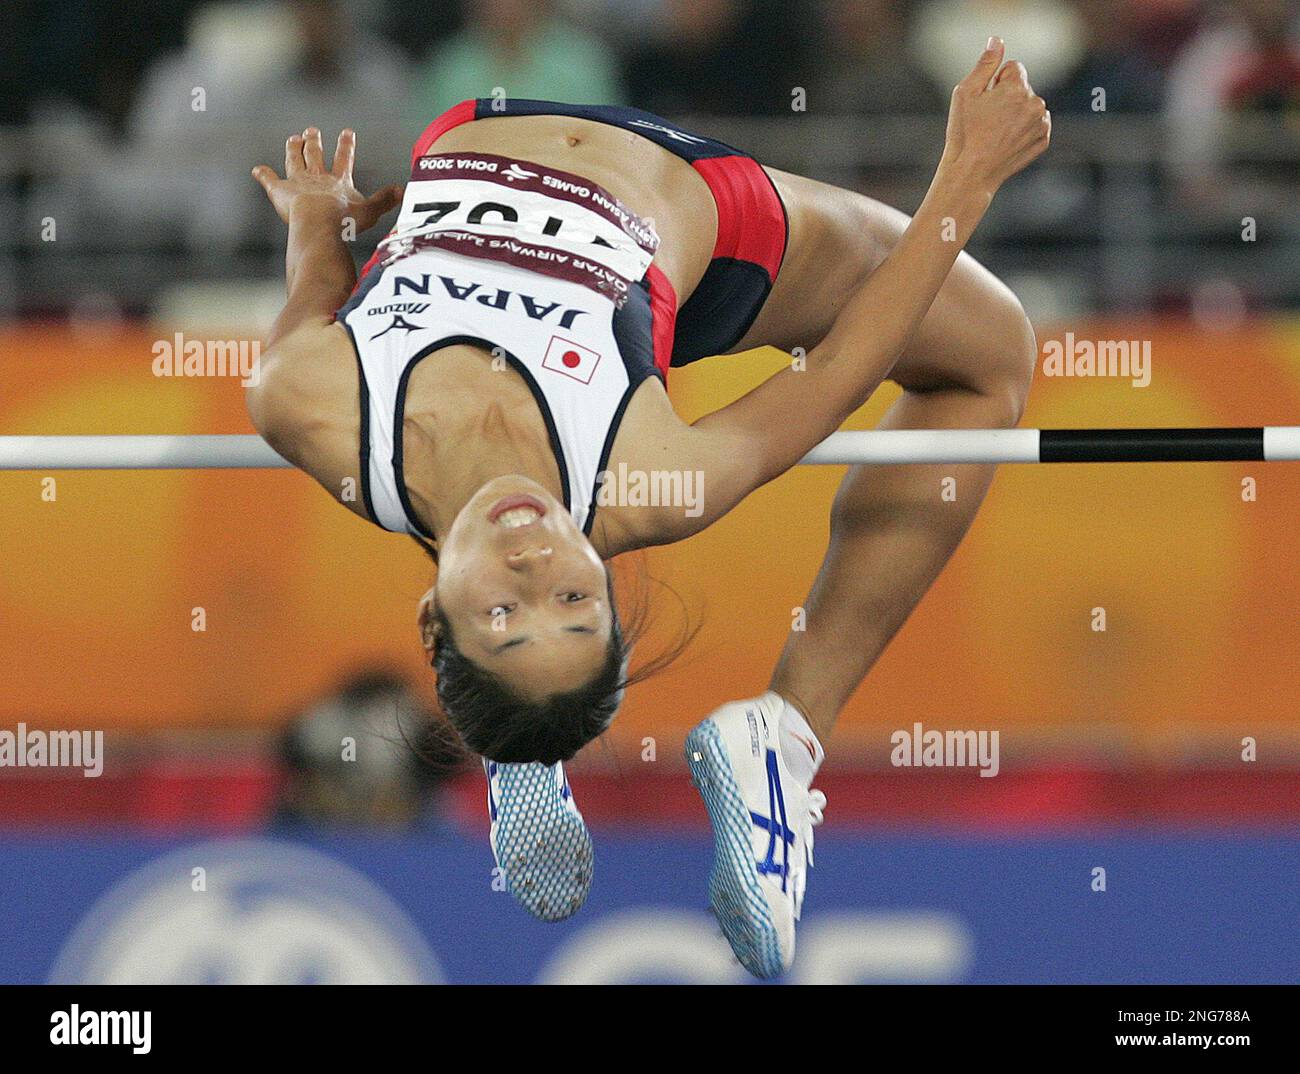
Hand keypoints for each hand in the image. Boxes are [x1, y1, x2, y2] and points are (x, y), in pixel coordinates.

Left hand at [252, 127, 403, 230]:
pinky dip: (264, 175)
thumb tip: (405, 191)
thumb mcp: (370, 211)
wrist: (318, 224)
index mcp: (339, 181)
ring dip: (293, 150)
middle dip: (315, 142)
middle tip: (312, 131)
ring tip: (292, 139)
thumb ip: (385, 200)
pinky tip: (257, 170)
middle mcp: (317, 177)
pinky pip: (270, 181)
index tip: (347, 132)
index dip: (345, 146)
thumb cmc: (344, 222)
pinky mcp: (281, 192)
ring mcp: (298, 183)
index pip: (344, 159)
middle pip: (315, 155)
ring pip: (294, 161)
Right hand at [940, 38, 1050, 195]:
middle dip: (1008, 98)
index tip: (985, 101)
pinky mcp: (1043, 140)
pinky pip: (1035, 125)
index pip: (1013, 68)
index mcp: (1018, 87)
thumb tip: (997, 41)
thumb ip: (985, 63)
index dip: (995, 83)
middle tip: (987, 120)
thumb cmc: (964, 132)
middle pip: (1022, 88)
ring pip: (1029, 106)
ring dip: (1017, 114)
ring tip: (996, 132)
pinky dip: (1024, 130)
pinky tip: (1006, 141)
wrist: (972, 172)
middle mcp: (1035, 102)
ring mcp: (1041, 123)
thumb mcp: (966, 93)